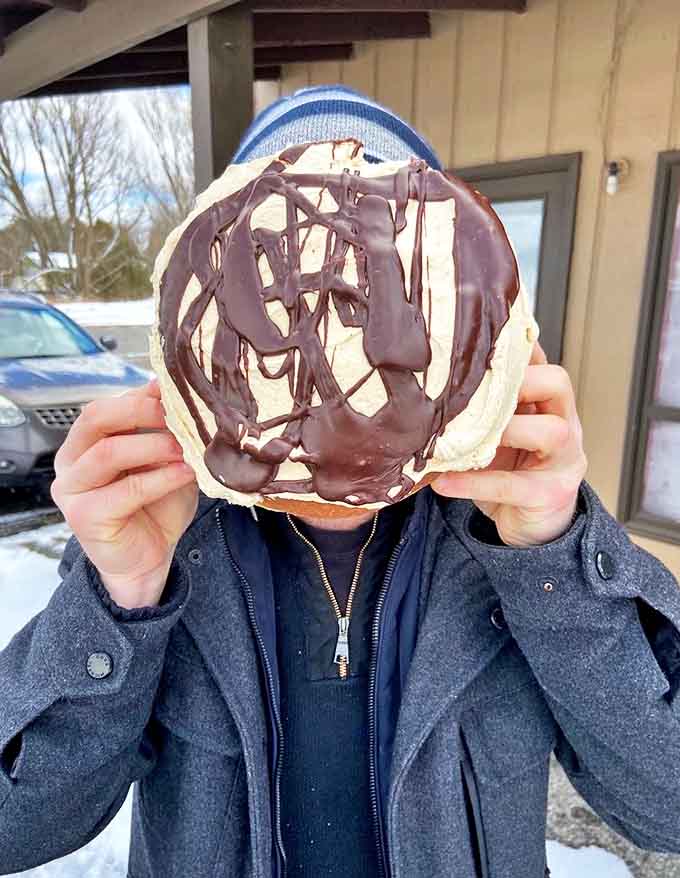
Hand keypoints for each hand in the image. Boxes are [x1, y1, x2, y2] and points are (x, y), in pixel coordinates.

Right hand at [51, 380, 197, 607]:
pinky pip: (125, 490)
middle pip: (96, 418)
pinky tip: (185, 473)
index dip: (140, 395)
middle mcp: (71, 461)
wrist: (148, 558)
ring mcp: (72, 489)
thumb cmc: (155, 506)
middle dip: (140, 411)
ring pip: (108, 452)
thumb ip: (163, 431)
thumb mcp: (165, 460)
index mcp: (86, 442)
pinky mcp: (84, 516)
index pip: (105, 406)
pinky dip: (160, 479)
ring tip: (185, 447)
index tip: (174, 392)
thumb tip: (176, 394)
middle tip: (178, 415)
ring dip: (153, 445)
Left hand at [432, 342, 587, 546]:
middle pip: (558, 383)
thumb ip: (484, 407)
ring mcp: (564, 461)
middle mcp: (565, 426)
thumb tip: (443, 375)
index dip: (517, 350)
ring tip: (464, 436)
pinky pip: (512, 485)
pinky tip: (443, 482)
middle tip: (477, 387)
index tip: (480, 344)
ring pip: (550, 431)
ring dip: (506, 428)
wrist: (532, 525)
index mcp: (550, 405)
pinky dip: (473, 482)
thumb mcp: (500, 432)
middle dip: (520, 379)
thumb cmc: (513, 471)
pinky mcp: (548, 495)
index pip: (542, 363)